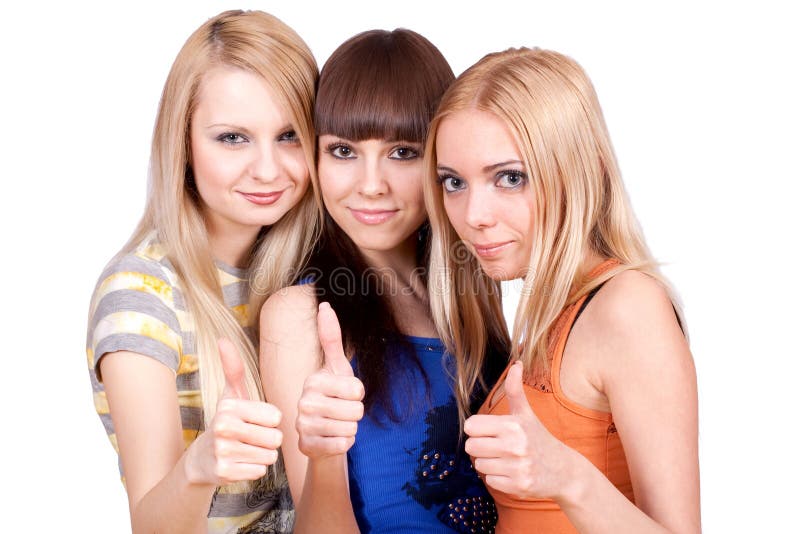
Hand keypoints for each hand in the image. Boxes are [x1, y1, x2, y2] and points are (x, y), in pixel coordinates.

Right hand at [185, 338, 282, 485]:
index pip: (275, 416)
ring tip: (246, 450)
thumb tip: (222, 338)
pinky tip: (241, 463)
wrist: (201, 460)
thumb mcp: (230, 395)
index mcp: (230, 407)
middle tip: (252, 439)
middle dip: (269, 440)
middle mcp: (224, 427)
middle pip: (275, 438)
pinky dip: (255, 469)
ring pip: (270, 456)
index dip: (270, 421)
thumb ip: (233, 368)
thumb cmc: (225, 422)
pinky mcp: (224, 473)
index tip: (254, 421)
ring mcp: (223, 451)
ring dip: (262, 455)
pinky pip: (260, 471)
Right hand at [296, 302, 364, 457]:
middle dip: (355, 414)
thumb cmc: (333, 399)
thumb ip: (331, 338)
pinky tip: (332, 439)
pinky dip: (344, 443)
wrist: (320, 436)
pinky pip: (343, 444)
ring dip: (349, 428)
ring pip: (351, 428)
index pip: (357, 389)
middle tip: (341, 413)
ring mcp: (303, 426)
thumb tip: (325, 305)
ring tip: (336, 425)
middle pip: (356, 410)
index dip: (358, 395)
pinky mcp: (307, 446)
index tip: (345, 395)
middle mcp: (304, 402)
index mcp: (313, 381)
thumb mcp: (336, 368)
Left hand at [464, 361, 579, 500]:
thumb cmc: (539, 438)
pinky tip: (513, 472)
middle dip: (481, 447)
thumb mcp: (526, 413)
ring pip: (479, 465)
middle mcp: (514, 446)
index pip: (470, 426)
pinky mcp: (518, 486)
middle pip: (471, 447)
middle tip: (498, 446)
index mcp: (513, 425)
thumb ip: (514, 389)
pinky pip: (490, 481)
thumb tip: (516, 362)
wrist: (564, 470)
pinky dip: (499, 479)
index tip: (490, 431)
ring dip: (490, 463)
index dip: (478, 429)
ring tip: (508, 460)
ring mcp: (517, 468)